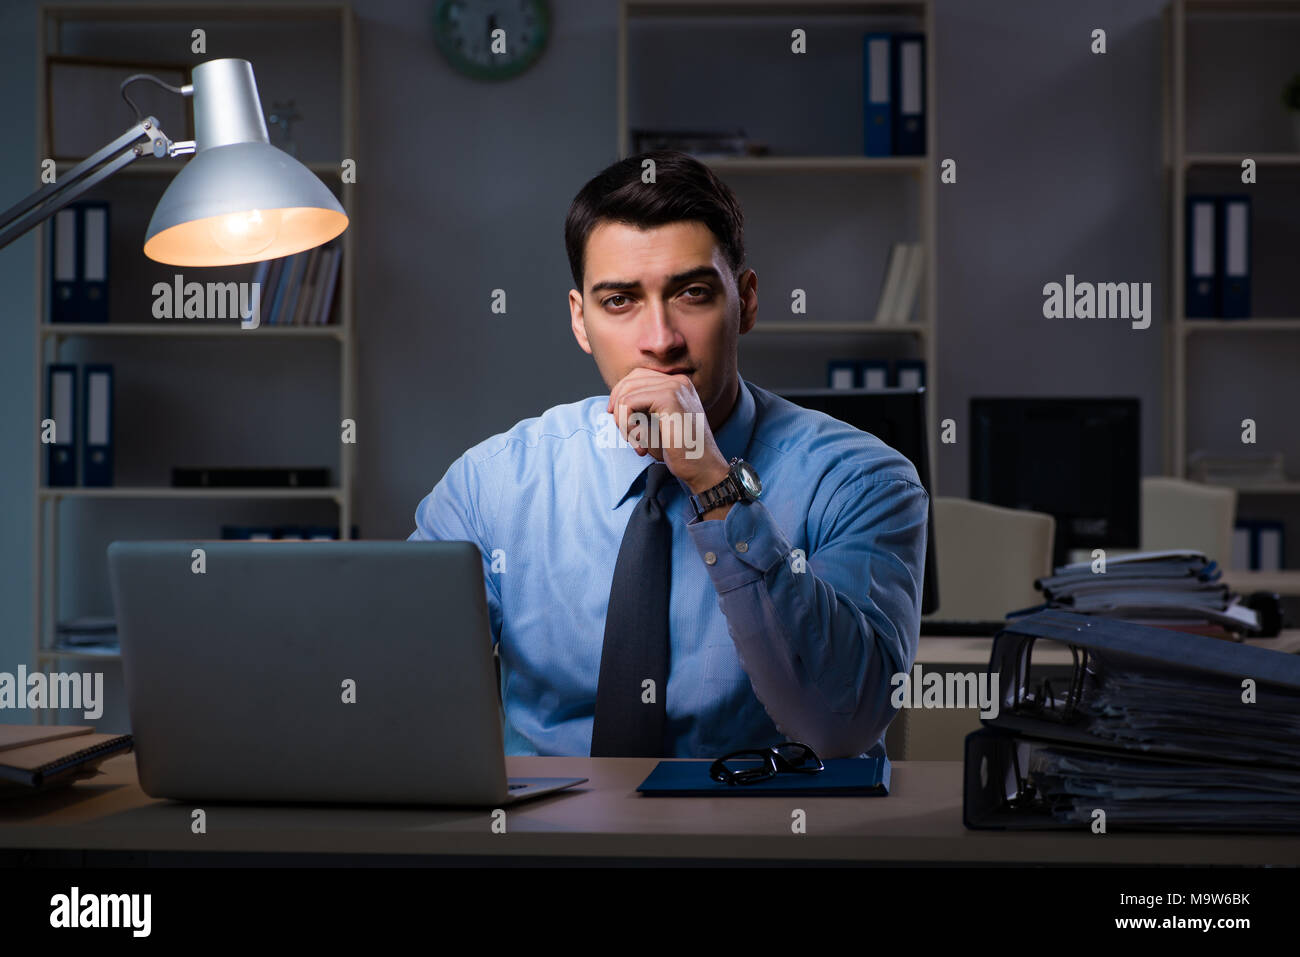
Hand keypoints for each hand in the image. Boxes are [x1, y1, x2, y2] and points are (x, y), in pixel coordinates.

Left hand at [606, 369, 728, 493]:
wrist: (702, 468)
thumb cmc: (679, 451)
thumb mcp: (655, 425)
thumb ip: (640, 409)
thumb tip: (614, 402)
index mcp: (677, 384)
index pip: (637, 377)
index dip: (620, 397)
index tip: (620, 421)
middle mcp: (677, 380)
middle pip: (629, 381)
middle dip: (619, 409)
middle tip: (627, 435)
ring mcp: (675, 387)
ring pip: (626, 393)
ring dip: (622, 421)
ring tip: (636, 442)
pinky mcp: (669, 398)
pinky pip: (629, 403)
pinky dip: (627, 425)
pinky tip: (640, 443)